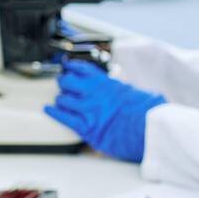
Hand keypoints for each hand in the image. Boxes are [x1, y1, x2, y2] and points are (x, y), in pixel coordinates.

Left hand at [44, 59, 165, 161]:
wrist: (147, 131)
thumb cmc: (149, 114)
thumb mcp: (142, 94)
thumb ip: (130, 92)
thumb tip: (133, 92)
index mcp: (108, 83)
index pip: (83, 70)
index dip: (73, 67)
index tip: (69, 66)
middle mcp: (94, 94)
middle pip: (68, 82)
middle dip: (64, 83)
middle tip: (64, 84)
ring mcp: (88, 110)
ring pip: (63, 99)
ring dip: (62, 99)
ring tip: (62, 100)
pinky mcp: (85, 127)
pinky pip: (63, 117)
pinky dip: (54, 112)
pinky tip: (49, 109)